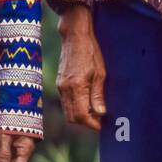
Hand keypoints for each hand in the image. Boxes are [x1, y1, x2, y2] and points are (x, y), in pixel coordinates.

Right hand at [56, 4, 106, 129]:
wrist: (75, 36)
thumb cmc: (90, 52)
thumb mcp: (100, 73)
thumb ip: (98, 94)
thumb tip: (100, 113)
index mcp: (76, 86)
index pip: (80, 116)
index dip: (91, 124)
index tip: (101, 125)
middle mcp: (65, 89)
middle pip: (72, 117)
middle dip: (85, 122)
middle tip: (99, 120)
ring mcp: (60, 86)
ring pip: (67, 111)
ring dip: (79, 116)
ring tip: (94, 110)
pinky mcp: (59, 83)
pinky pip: (65, 102)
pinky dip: (74, 107)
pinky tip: (86, 101)